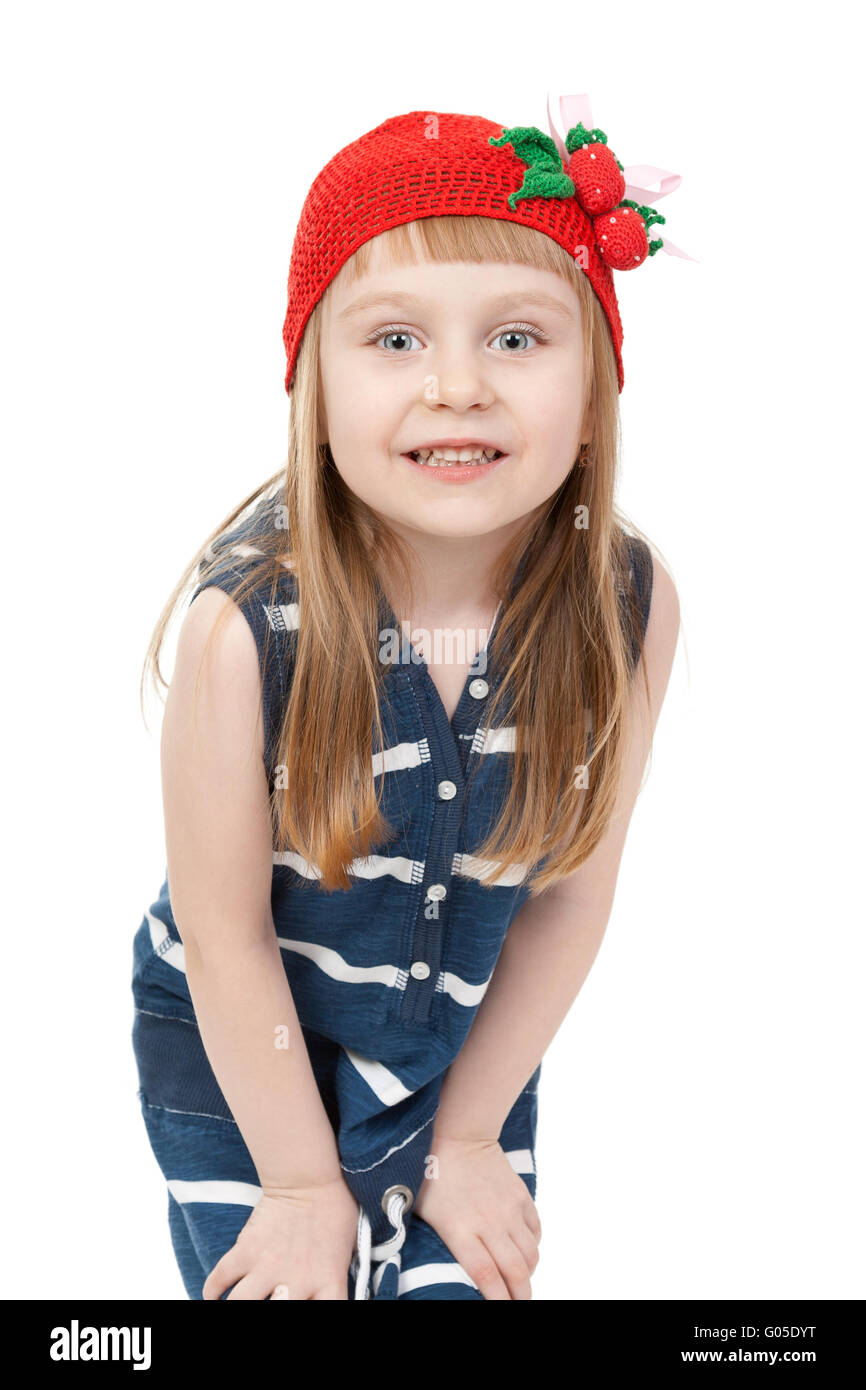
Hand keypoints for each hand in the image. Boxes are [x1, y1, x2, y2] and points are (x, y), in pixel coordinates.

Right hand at [202, 1174, 358, 1299]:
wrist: (308, 1177)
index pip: (329, 1313)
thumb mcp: (347, 1248)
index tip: (308, 1307)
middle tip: (270, 1301)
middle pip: (276, 1314)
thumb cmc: (334, 1208)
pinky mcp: (246, 1250)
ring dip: (236, 1305)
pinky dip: (212, 1291)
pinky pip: (219, 1279)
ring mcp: (268, 1266)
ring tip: (238, 1302)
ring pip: (240, 1304)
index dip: (319, 1317)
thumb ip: (331, 1278)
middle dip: (269, 1312)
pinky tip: (214, 1296)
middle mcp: (298, 1281)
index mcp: (328, 1280)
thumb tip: (325, 1294)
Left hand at [412, 1133, 541, 1299]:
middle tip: (520, 1305)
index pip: (486, 1276)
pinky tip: (525, 1251)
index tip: (502, 1311)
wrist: (460, 1134)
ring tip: (521, 1282)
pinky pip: (535, 1230)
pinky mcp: (520, 1196)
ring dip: (528, 1273)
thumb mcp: (418, 1209)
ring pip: (530, 1254)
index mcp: (461, 1230)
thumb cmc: (431, 1172)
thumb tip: (413, 1261)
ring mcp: (508, 1210)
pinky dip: (533, 1246)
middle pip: (515, 1271)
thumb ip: (424, 1238)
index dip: (498, 1300)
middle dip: (521, 1296)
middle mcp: (490, 1223)